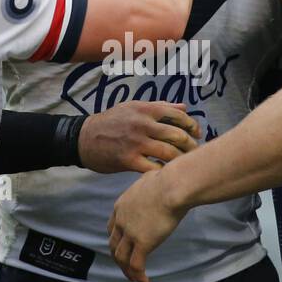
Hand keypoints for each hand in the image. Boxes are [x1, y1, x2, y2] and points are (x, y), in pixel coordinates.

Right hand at [79, 101, 201, 172]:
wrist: (83, 138)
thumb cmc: (111, 122)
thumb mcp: (133, 107)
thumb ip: (160, 107)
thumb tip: (184, 107)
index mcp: (145, 110)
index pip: (178, 115)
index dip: (192, 125)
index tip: (197, 133)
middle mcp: (142, 124)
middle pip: (177, 135)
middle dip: (191, 145)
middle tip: (196, 152)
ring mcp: (135, 143)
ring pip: (169, 153)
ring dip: (181, 160)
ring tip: (185, 165)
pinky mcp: (128, 160)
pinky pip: (154, 168)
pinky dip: (164, 172)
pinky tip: (168, 174)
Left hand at [107, 169, 186, 281]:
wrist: (172, 186)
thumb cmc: (168, 179)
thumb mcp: (151, 179)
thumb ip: (150, 184)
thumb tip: (158, 175)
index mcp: (121, 206)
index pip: (112, 227)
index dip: (116, 239)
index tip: (122, 246)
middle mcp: (121, 220)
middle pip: (113, 244)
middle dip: (118, 257)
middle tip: (126, 267)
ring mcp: (130, 233)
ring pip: (121, 258)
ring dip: (126, 271)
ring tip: (134, 279)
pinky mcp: (142, 243)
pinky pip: (136, 265)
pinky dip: (138, 275)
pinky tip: (145, 281)